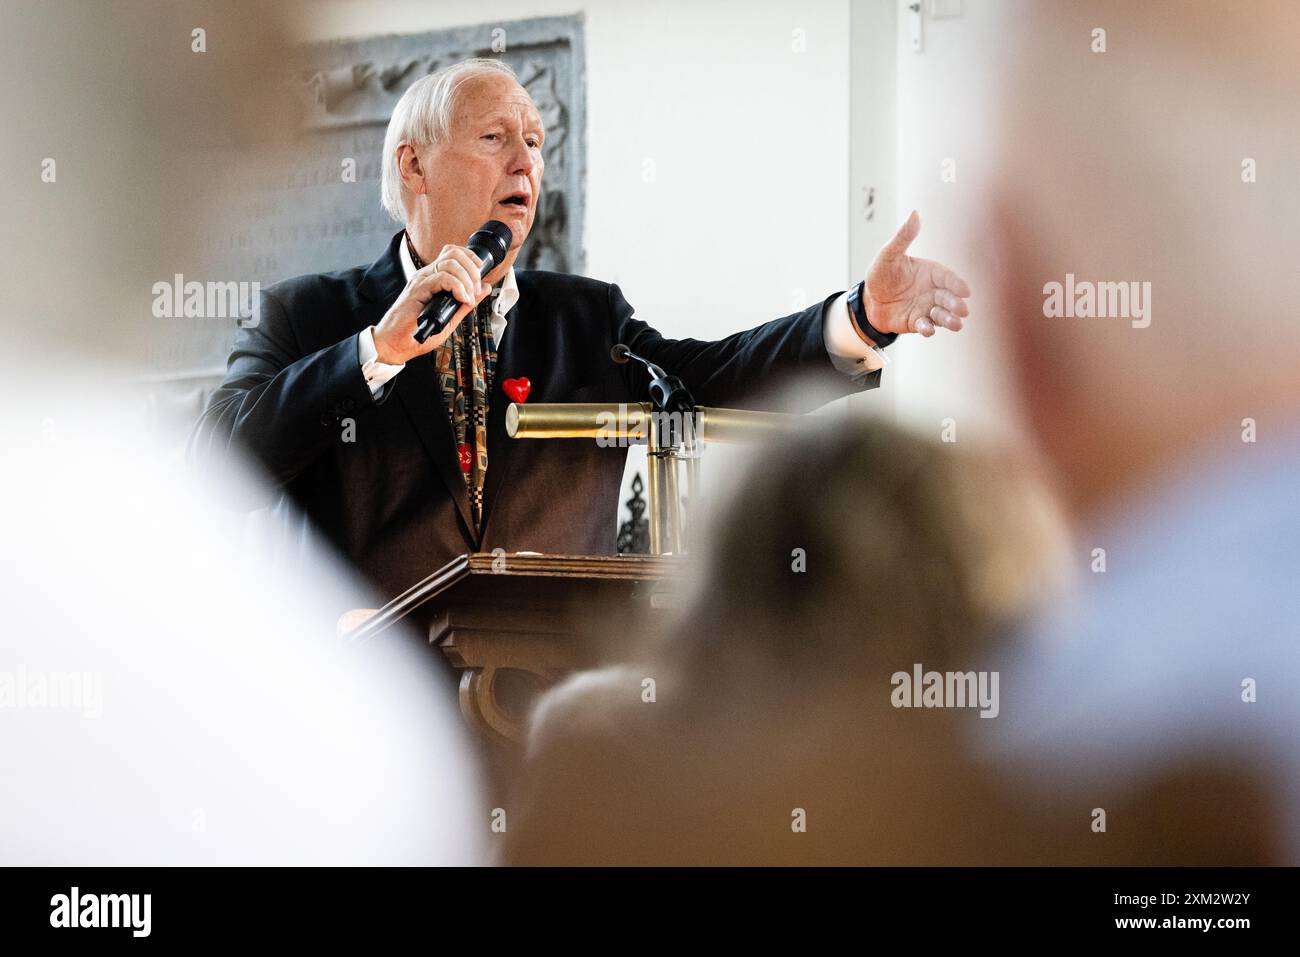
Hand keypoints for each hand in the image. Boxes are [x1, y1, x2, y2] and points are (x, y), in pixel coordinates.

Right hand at [373, 244, 491, 363]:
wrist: (396, 344)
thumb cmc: (417, 332)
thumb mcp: (451, 317)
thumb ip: (467, 302)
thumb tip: (485, 288)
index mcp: (433, 278)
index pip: (453, 253)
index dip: (470, 257)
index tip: (480, 273)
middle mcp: (426, 275)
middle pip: (454, 254)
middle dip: (472, 269)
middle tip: (475, 290)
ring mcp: (421, 280)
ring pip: (450, 263)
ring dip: (467, 279)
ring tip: (468, 297)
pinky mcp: (417, 289)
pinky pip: (442, 278)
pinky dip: (458, 287)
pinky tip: (462, 299)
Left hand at [861, 210, 971, 337]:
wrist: (868, 300)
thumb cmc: (881, 274)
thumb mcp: (889, 254)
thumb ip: (903, 237)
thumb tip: (914, 213)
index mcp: (930, 272)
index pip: (947, 277)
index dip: (957, 284)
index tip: (965, 291)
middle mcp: (932, 291)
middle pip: (949, 298)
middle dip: (956, 304)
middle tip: (962, 309)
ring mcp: (926, 308)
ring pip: (942, 315)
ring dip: (949, 319)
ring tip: (956, 324)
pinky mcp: (917, 323)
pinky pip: (925, 326)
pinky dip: (928, 328)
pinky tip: (927, 329)